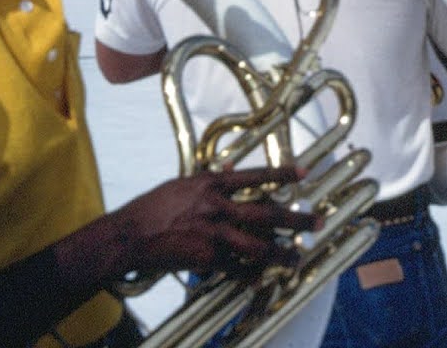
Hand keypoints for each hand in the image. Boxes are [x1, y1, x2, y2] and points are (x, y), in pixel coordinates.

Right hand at [109, 169, 317, 277]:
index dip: (282, 175)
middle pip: (266, 213)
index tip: (304, 175)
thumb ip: (210, 177)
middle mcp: (218, 207)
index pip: (257, 175)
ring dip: (280, 253)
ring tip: (296, 257)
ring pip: (257, 245)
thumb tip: (231, 166)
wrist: (130, 235)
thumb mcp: (184, 183)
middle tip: (316, 222)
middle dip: (295, 218)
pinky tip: (260, 279)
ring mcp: (213, 235)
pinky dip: (249, 275)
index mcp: (213, 183)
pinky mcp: (205, 259)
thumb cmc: (155, 206)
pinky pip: (235, 268)